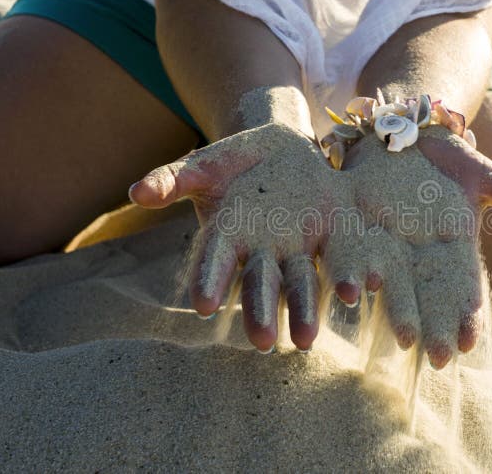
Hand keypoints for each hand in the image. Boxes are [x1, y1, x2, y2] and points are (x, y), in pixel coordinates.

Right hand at [129, 123, 335, 351]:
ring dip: (303, 310)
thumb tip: (136, 191)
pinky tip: (355, 293)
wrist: (284, 147)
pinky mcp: (332, 234)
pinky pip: (340, 257)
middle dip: (260, 311)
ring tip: (306, 341)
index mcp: (229, 235)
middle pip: (260, 284)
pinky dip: (346, 276)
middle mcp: (263, 250)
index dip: (209, 281)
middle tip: (262, 344)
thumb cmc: (235, 159)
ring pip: (301, 282)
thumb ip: (174, 178)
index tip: (203, 306)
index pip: (215, 263)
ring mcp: (299, 246)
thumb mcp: (205, 165)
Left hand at [324, 127, 491, 368]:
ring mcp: (388, 239)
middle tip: (437, 360)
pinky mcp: (357, 223)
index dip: (466, 316)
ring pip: (394, 280)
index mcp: (453, 245)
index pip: (463, 287)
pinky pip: (356, 250)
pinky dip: (356, 269)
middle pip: (429, 294)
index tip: (469, 345)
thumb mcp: (487, 177)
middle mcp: (420, 251)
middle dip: (434, 326)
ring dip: (396, 308)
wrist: (404, 129)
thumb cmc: (450, 156)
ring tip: (402, 338)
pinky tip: (357, 291)